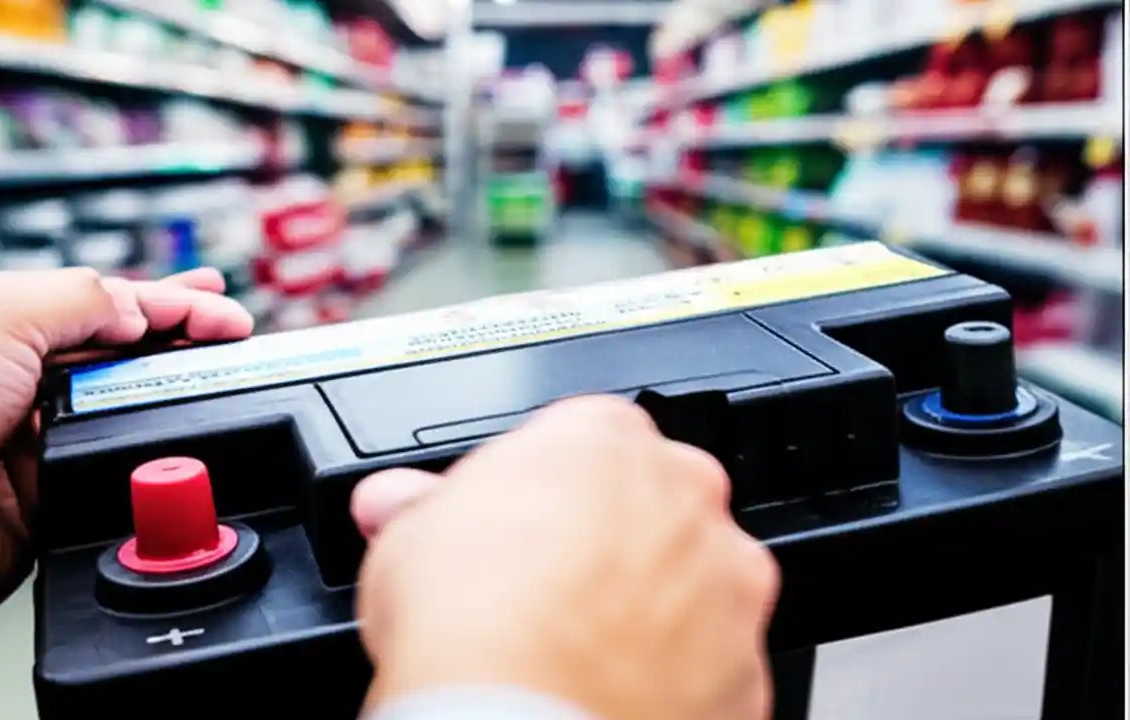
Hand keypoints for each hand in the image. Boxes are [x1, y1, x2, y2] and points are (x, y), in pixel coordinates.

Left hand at [0, 267, 252, 680]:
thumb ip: (78, 300)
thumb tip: (138, 311)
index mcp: (2, 324)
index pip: (107, 301)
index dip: (171, 301)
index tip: (222, 310)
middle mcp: (23, 378)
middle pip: (126, 349)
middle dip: (183, 334)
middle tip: (233, 327)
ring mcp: (41, 437)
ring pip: (131, 406)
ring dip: (176, 393)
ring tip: (223, 377)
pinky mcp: (55, 492)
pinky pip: (122, 464)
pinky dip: (154, 455)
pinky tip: (180, 444)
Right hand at [352, 396, 779, 719]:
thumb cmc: (472, 627)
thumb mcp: (406, 541)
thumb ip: (417, 507)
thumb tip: (396, 506)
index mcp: (602, 441)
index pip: (584, 438)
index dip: (542, 487)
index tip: (513, 524)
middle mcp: (683, 498)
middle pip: (653, 502)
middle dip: (610, 538)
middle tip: (543, 590)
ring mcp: (727, 585)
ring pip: (694, 582)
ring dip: (652, 608)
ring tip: (576, 653)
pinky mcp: (747, 670)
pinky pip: (713, 663)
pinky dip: (674, 677)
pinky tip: (612, 694)